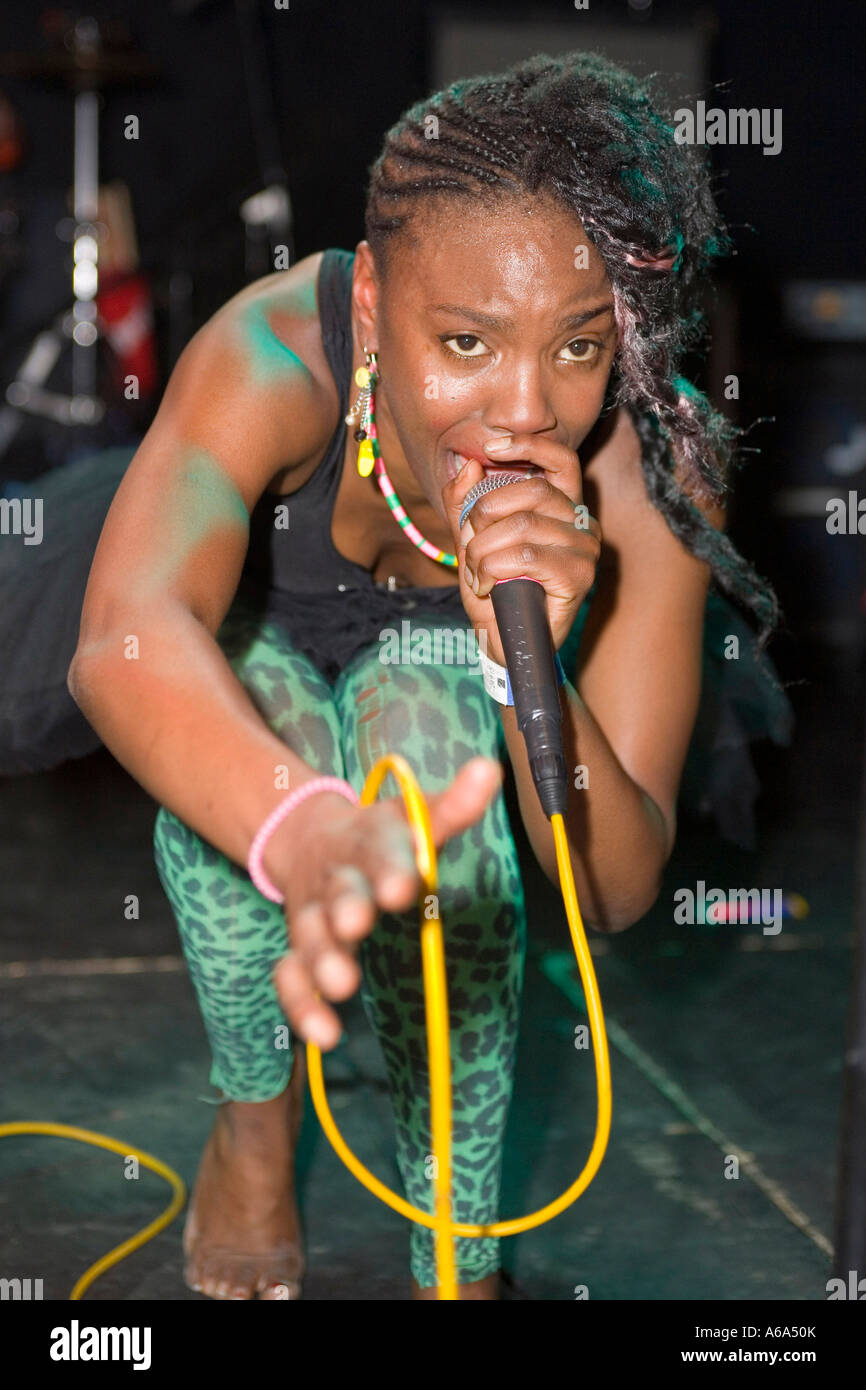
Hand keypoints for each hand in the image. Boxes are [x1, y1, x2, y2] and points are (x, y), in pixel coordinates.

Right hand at [267, 758, 503, 1048]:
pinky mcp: (298, 950)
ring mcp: (311, 916)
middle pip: (338, 894)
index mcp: (366, 844)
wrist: (308, 839)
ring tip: (342, 987)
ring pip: (309, 939)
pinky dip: (302, 1006)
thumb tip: (491, 769)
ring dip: (323, 962)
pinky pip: (291, 978)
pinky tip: (324, 1034)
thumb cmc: (378, 835)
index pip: (378, 852)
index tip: (404, 889)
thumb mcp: (411, 816)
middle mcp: (335, 880)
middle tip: (356, 926)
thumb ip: (452, 804)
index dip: (390, 869)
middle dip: (346, 910)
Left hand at [441, 436, 601, 663]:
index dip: (529, 444)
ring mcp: (585, 550)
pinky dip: (494, 568)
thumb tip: (469, 465)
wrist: (502, 641)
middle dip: (485, 512)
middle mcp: (581, 523)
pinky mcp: (579, 576)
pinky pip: (526, 555)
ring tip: (476, 573)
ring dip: (483, 550)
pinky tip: (487, 585)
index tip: (490, 446)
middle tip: (469, 542)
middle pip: (532, 490)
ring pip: (522, 526)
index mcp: (562, 507)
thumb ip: (465, 503)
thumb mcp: (471, 540)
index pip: (561, 458)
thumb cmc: (493, 590)